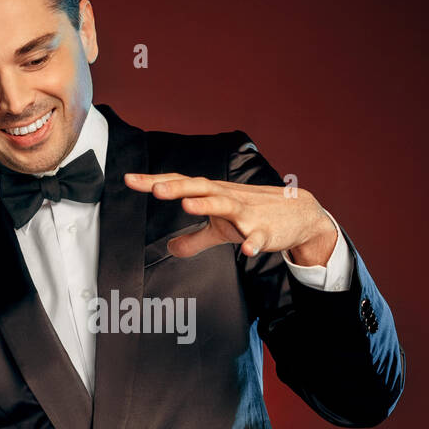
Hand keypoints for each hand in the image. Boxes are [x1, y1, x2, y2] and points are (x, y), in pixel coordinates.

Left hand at [124, 171, 335, 263]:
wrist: (299, 214)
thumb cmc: (255, 215)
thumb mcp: (221, 229)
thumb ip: (195, 238)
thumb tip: (171, 248)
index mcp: (213, 195)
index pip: (181, 184)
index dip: (155, 182)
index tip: (130, 179)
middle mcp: (228, 198)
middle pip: (200, 188)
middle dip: (177, 188)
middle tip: (155, 189)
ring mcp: (248, 213)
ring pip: (226, 205)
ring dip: (207, 205)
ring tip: (187, 206)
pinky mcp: (266, 230)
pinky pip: (259, 237)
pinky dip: (253, 242)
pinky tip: (248, 250)